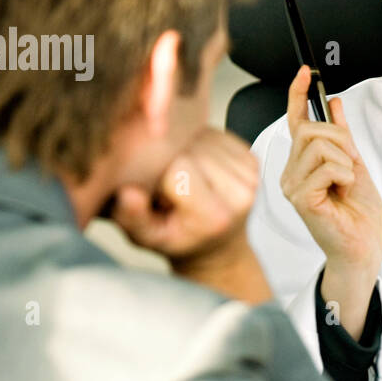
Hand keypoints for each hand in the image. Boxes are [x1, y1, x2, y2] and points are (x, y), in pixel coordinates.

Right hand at [111, 126, 258, 262]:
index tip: (160, 195)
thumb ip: (133, 217)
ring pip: (203, 138)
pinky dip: (201, 147)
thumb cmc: (178, 238)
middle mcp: (241, 195)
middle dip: (174, 162)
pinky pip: (216, 135)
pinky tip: (199, 169)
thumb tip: (130, 194)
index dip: (159, 175)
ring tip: (186, 180)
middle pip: (191, 149)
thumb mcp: (146, 237)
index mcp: (215, 217)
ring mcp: (251, 176)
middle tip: (172, 189)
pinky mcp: (252, 160)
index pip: (177, 168)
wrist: (216, 245)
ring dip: (187, 152)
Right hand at [279, 64, 381, 275]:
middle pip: (310, 129)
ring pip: (319, 145)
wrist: (362, 248)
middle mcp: (291, 173)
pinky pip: (326, 166)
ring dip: (345, 159)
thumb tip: (335, 104)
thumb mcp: (354, 165)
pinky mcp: (301, 198)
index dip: (298, 94)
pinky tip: (343, 190)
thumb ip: (342, 136)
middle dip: (340, 139)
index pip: (295, 122)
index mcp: (302, 164)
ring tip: (347, 181)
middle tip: (351, 163)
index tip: (306, 72)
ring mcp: (292, 186)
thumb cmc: (357, 216)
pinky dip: (344, 174)